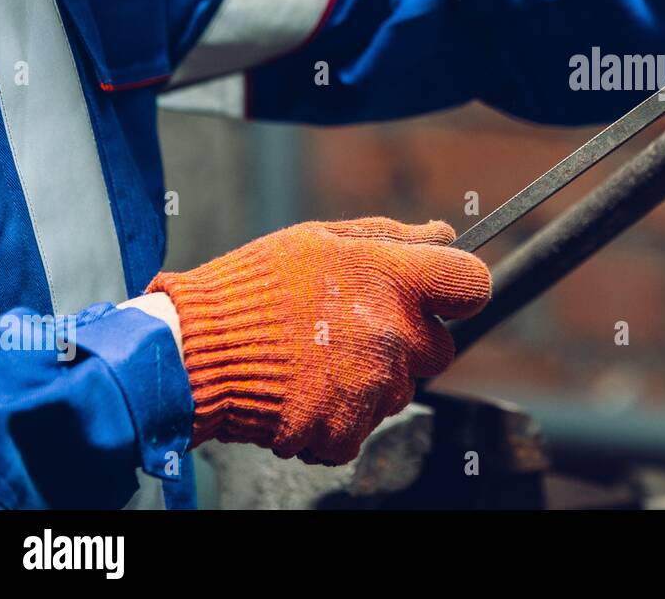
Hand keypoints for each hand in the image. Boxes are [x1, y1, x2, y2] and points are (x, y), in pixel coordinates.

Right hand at [146, 218, 489, 465]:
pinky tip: (303, 392)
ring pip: (400, 391)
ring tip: (317, 360)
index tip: (441, 295)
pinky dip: (336, 420)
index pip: (472, 285)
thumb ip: (392, 237)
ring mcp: (372, 386)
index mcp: (394, 279)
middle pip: (440, 349)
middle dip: (409, 342)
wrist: (192, 351)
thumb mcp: (321, 239)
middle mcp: (393, 334)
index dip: (459, 290)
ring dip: (371, 382)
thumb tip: (446, 234)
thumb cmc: (253, 286)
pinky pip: (361, 430)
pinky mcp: (344, 429)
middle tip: (355, 331)